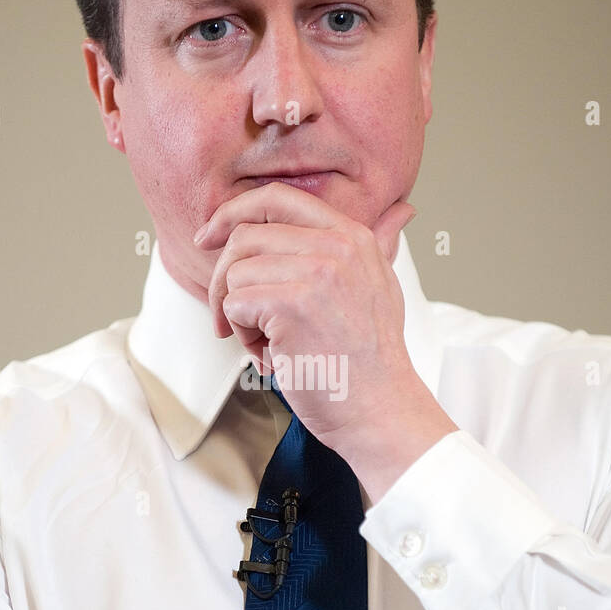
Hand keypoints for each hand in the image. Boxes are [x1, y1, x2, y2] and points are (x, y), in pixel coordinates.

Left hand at [194, 183, 457, 501]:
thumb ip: (379, 245)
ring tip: (267, 345)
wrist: (381, 411)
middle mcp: (337, 246)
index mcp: (353, 236)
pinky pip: (234, 304)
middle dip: (224, 280)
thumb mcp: (383, 288)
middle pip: (245, 237)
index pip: (278, 198)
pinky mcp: (292, 305)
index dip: (233, 213)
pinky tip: (271, 357)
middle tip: (231, 320)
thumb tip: (402, 209)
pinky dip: (240, 335)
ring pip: (235, 273)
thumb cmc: (371, 360)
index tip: (208, 237)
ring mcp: (316, 273)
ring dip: (236, 315)